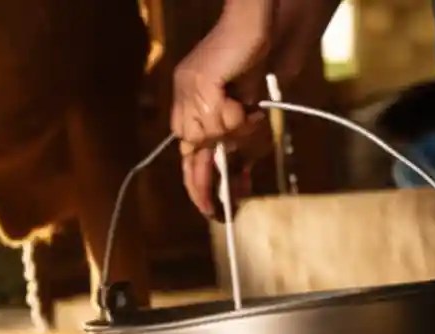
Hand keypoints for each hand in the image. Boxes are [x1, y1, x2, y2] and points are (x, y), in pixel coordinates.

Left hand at [171, 2, 271, 215]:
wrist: (252, 24)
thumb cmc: (250, 57)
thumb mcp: (241, 103)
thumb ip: (234, 132)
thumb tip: (238, 170)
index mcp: (187, 102)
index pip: (187, 152)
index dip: (197, 182)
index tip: (210, 208)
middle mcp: (182, 98)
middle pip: (196, 148)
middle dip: (218, 166)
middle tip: (236, 187)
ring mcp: (188, 91)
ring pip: (211, 135)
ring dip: (236, 128)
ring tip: (247, 108)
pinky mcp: (200, 84)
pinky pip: (220, 120)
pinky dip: (237, 115)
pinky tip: (244, 100)